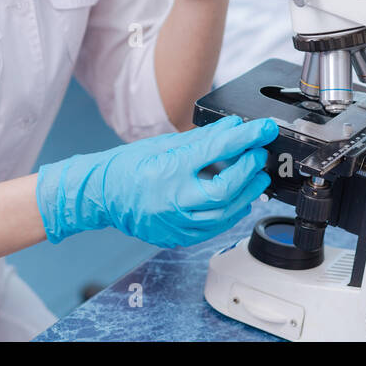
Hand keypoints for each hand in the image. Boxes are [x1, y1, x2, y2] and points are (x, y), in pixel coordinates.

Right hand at [35, 116, 278, 247]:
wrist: (101, 195)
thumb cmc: (127, 167)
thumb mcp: (164, 143)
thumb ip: (202, 139)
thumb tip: (232, 128)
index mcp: (168, 170)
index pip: (216, 150)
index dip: (245, 138)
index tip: (263, 129)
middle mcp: (172, 200)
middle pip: (225, 188)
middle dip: (248, 171)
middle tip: (258, 155)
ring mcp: (174, 223)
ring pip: (224, 214)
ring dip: (246, 194)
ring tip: (255, 177)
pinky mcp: (176, 237)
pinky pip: (213, 229)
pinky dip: (230, 213)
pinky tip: (238, 200)